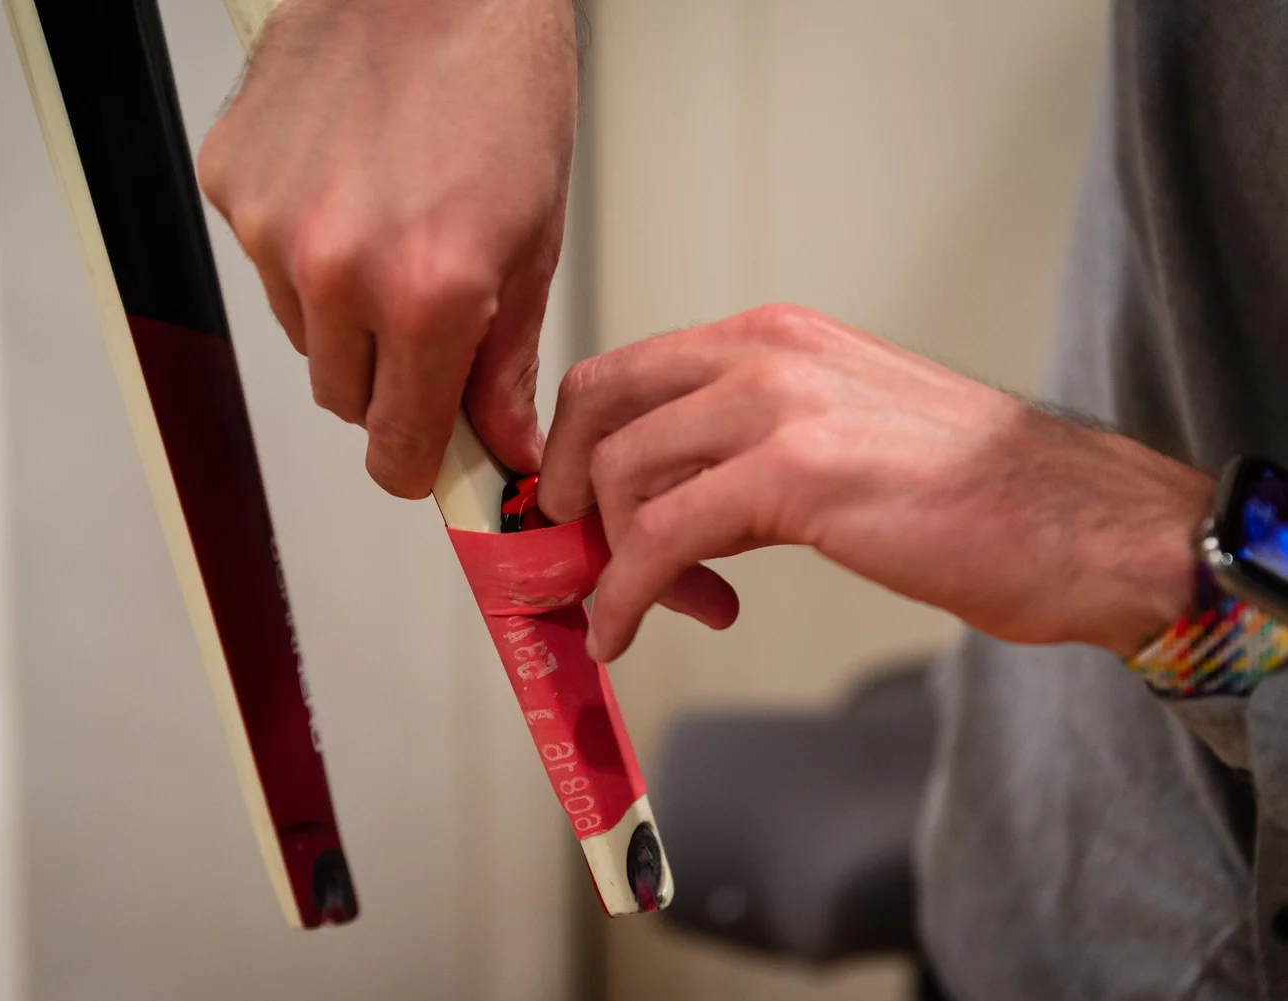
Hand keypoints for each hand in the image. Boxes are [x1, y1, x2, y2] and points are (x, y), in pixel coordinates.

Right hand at [199, 0, 577, 496]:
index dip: (414, 462)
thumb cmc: (500, 83)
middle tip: (426, 315)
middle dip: (386, 378)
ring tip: (390, 222)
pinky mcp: (230, 181)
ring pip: (300, 331)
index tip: (423, 458)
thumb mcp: (534, 239)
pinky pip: (264, 259)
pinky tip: (347, 182)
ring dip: (341, 309)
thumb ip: (504, 362)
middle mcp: (336, 270)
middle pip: (343, 398)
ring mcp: (271, 225)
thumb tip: (498, 446)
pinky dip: (301, 243)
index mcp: (427, 294)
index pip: (394, 447)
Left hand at [538, 304, 1214, 661]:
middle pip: (598, 407)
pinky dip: (624, 595)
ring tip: (658, 607)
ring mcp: (778, 405)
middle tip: (581, 558)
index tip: (576, 515)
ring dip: (611, 558)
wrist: (1085, 525)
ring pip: (617, 474)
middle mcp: (766, 351)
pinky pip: (657, 538)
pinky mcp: (795, 476)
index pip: (625, 373)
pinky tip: (630, 631)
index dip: (575, 449)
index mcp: (775, 336)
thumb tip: (671, 503)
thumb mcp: (839, 437)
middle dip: (568, 495)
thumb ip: (749, 452)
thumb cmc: (974, 494)